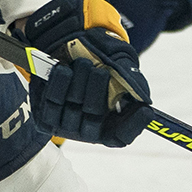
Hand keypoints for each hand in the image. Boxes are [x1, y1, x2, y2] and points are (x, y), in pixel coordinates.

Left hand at [19, 0, 151, 146]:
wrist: (72, 56)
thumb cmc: (102, 67)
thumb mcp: (122, 71)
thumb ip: (133, 84)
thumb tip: (143, 101)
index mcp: (109, 127)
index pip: (123, 136)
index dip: (134, 125)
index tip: (146, 110)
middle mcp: (89, 132)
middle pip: (94, 117)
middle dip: (98, 91)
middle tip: (101, 71)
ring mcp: (66, 127)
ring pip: (72, 108)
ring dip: (78, 82)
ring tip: (83, 63)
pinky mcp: (46, 117)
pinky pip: (51, 102)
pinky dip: (58, 83)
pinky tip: (64, 69)